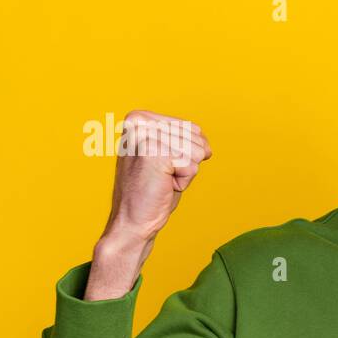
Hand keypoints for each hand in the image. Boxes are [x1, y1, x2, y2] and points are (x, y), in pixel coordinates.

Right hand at [85, 110, 212, 300]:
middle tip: (162, 176)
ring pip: (197, 151)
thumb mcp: (167, 154)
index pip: (193, 128)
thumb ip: (181, 138)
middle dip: (188, 162)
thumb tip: (204, 141)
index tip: (163, 165)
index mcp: (139, 118)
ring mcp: (145, 137)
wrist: (132, 220)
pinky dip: (183, 182)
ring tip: (161, 180)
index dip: (189, 153)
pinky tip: (162, 186)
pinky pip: (192, 167)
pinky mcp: (154, 154)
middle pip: (197, 137)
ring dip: (185, 172)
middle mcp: (139, 122)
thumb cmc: (152, 189)